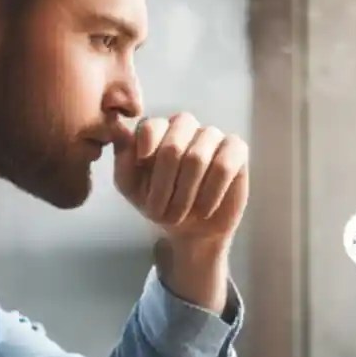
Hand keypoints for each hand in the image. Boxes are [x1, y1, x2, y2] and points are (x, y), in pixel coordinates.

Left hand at [114, 113, 248, 246]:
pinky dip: (212, 191)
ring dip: (186, 193)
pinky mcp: (236, 150)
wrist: (190, 230)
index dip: (147, 150)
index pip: (151, 126)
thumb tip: (118, 130)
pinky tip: (205, 208)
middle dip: (165, 182)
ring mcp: (212, 136)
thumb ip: (123, 158)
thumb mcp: (130, 186)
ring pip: (199, 155)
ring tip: (181, 214)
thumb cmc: (159, 203)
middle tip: (160, 211)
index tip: (143, 170)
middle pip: (175, 139)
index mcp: (159, 130)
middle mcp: (186, 127)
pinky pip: (224, 164)